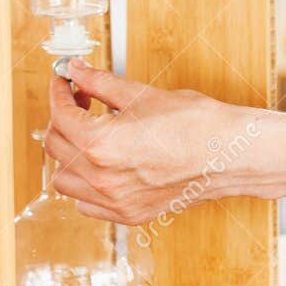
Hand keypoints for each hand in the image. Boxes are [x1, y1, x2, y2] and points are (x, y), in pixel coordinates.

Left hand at [44, 60, 279, 225]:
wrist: (230, 154)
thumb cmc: (196, 123)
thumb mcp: (143, 95)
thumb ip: (102, 84)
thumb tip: (78, 71)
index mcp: (101, 144)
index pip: (60, 116)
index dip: (58, 93)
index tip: (64, 82)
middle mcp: (102, 178)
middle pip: (55, 147)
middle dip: (63, 119)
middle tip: (81, 100)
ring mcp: (114, 201)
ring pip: (63, 180)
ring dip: (68, 154)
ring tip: (89, 134)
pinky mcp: (128, 214)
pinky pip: (85, 204)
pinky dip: (84, 184)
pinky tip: (102, 164)